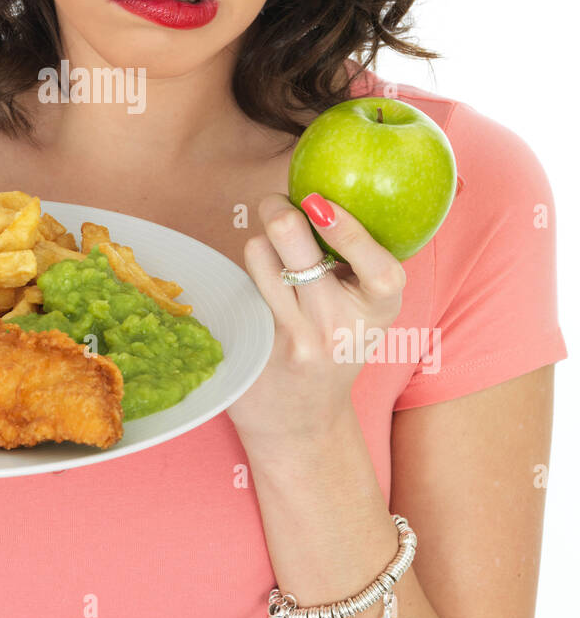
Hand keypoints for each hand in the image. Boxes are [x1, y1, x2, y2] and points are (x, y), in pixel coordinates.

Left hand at [226, 192, 406, 450]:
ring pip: (258, 254)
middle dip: (280, 210)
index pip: (380, 270)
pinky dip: (243, 277)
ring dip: (260, 244)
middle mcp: (335, 329)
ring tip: (270, 257)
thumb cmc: (335, 352)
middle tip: (278, 205)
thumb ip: (357, 264)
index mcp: (377, 315)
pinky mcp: (252, 348)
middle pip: (296, 246)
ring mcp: (291, 341)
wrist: (303, 427)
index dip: (349, 231)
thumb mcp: (365, 315)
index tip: (321, 203)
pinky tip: (252, 290)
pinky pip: (237, 283)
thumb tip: (320, 190)